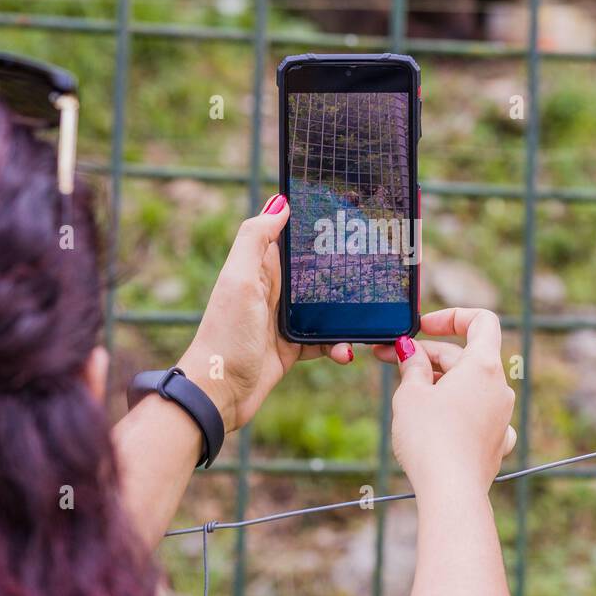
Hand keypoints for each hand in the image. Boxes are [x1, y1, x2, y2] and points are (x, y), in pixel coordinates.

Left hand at [177, 194, 352, 432]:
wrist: (218, 394)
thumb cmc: (225, 336)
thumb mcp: (238, 281)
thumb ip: (255, 239)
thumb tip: (280, 201)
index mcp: (259, 268)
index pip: (291, 237)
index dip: (317, 224)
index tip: (350, 212)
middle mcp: (272, 290)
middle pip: (315, 271)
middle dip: (343, 267)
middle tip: (376, 263)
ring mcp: (283, 320)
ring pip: (326, 307)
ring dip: (347, 313)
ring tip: (367, 318)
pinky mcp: (292, 348)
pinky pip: (325, 341)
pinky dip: (339, 345)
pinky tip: (346, 351)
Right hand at [373, 307, 515, 497]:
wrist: (451, 493)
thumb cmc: (430, 439)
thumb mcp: (411, 394)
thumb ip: (413, 366)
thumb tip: (412, 352)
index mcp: (484, 366)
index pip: (482, 321)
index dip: (451, 317)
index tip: (422, 327)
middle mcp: (500, 388)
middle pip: (466, 357)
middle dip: (429, 355)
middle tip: (391, 360)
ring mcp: (501, 416)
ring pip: (469, 387)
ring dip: (440, 383)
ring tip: (406, 394)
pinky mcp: (495, 442)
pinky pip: (476, 415)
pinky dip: (455, 411)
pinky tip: (435, 422)